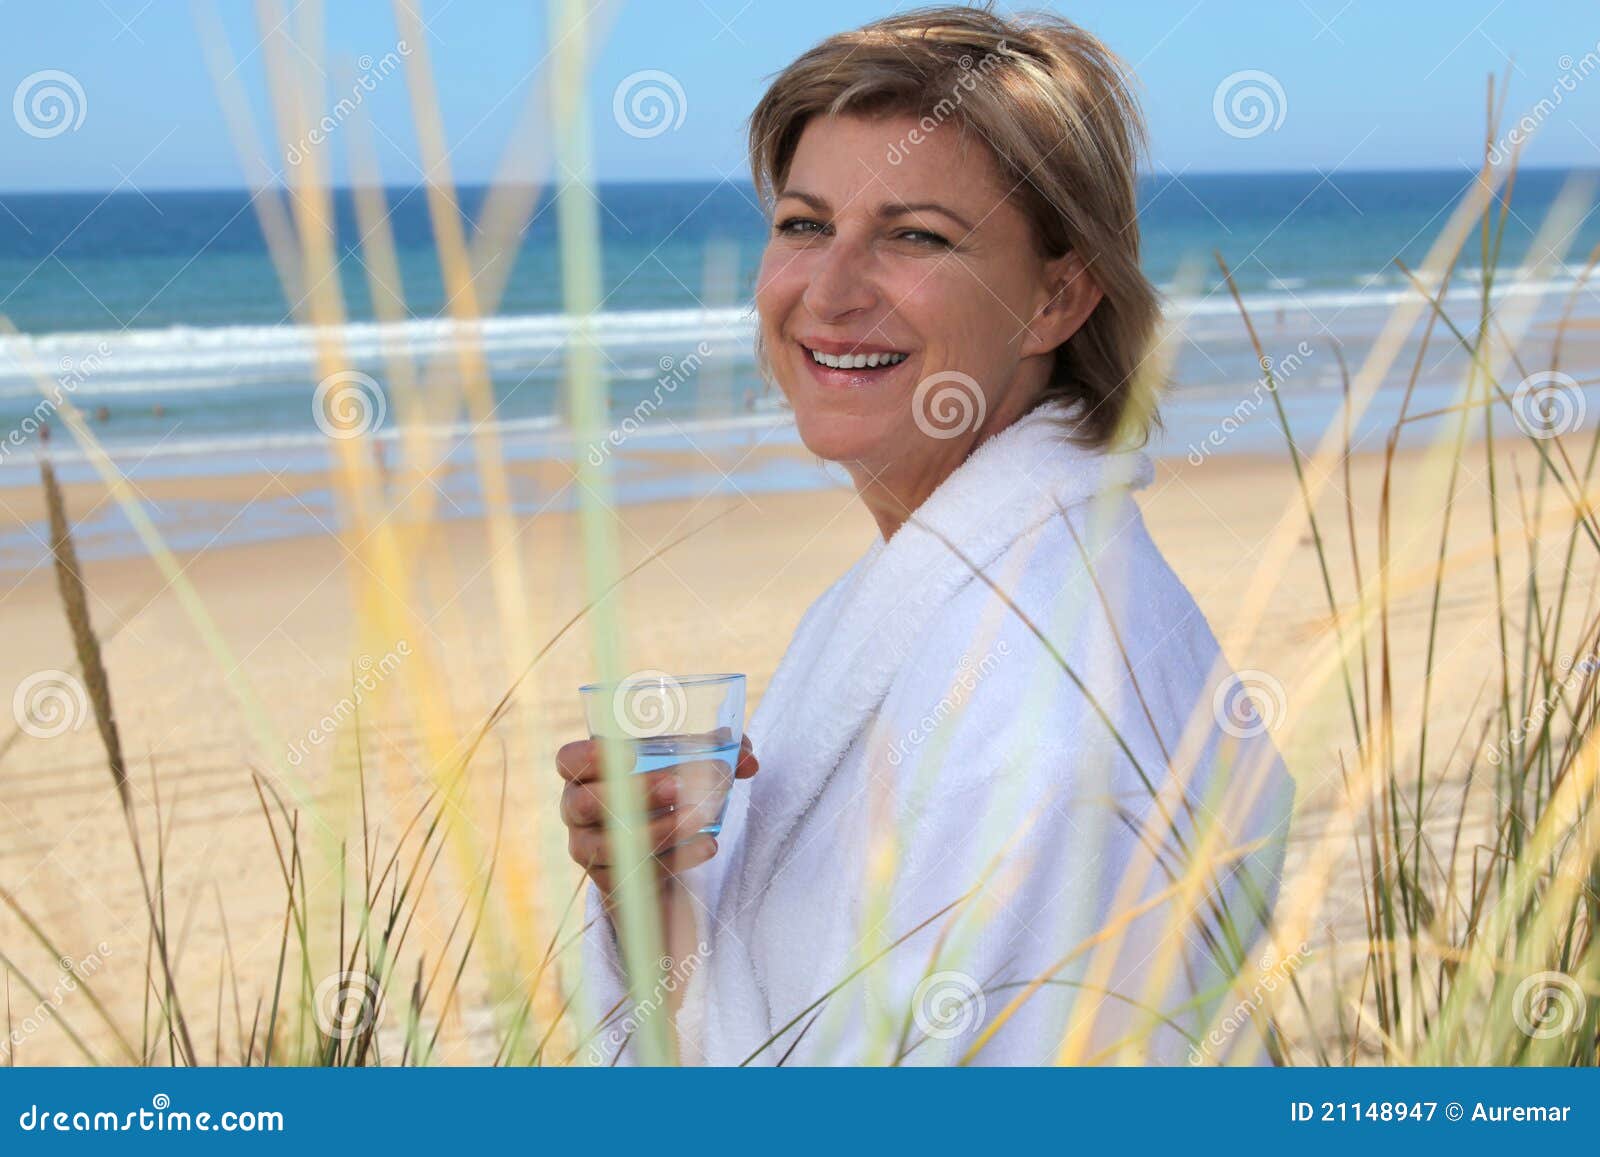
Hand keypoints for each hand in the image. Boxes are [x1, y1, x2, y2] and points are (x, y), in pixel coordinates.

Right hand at [557, 733, 758, 916]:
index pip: (568, 760)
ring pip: (613, 842)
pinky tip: (707, 846)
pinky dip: (678, 857)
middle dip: (637, 791)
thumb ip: (717, 752)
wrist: (658, 857)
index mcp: (586, 773)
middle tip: (679, 786)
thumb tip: (748, 760)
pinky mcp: (610, 881)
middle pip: (588, 801)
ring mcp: (588, 848)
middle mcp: (577, 810)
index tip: (631, 751)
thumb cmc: (665, 795)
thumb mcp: (686, 765)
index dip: (590, 755)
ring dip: (660, 828)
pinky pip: (637, 872)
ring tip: (700, 818)